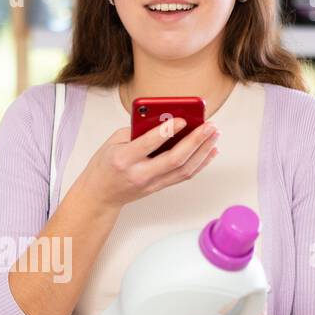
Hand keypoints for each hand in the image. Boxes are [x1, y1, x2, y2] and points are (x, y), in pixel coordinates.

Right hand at [76, 118, 219, 210]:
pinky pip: (184, 175)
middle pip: (174, 159)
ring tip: (214, 135)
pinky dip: (201, 162)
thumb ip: (137, 130)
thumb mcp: (113, 142)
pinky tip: (210, 150)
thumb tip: (165, 119)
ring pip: (184, 169)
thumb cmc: (105, 165)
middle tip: (209, 126)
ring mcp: (152, 183)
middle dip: (195, 141)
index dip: (167, 130)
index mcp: (124, 159)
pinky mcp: (159, 187)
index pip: (149, 144)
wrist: (100, 195)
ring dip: (203, 151)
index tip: (182, 119)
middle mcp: (140, 174)